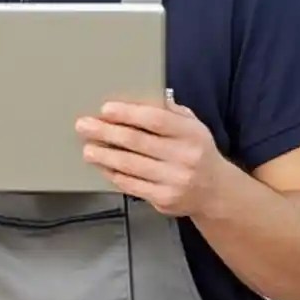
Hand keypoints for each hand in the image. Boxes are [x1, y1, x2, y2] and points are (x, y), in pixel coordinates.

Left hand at [75, 98, 225, 217]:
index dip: (128, 114)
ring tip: (88, 149)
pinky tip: (103, 167)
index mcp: (191, 134)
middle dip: (106, 133)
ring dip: (104, 156)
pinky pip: (132, 185)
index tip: (105, 109)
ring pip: (130, 166)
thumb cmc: (197, 152)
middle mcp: (184, 157)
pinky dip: (114, 175)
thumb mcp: (193, 127)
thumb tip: (139, 99)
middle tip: (84, 126)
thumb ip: (170, 112)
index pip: (155, 120)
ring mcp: (174, 181)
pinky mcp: (164, 199)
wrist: (216, 192)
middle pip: (137, 142)